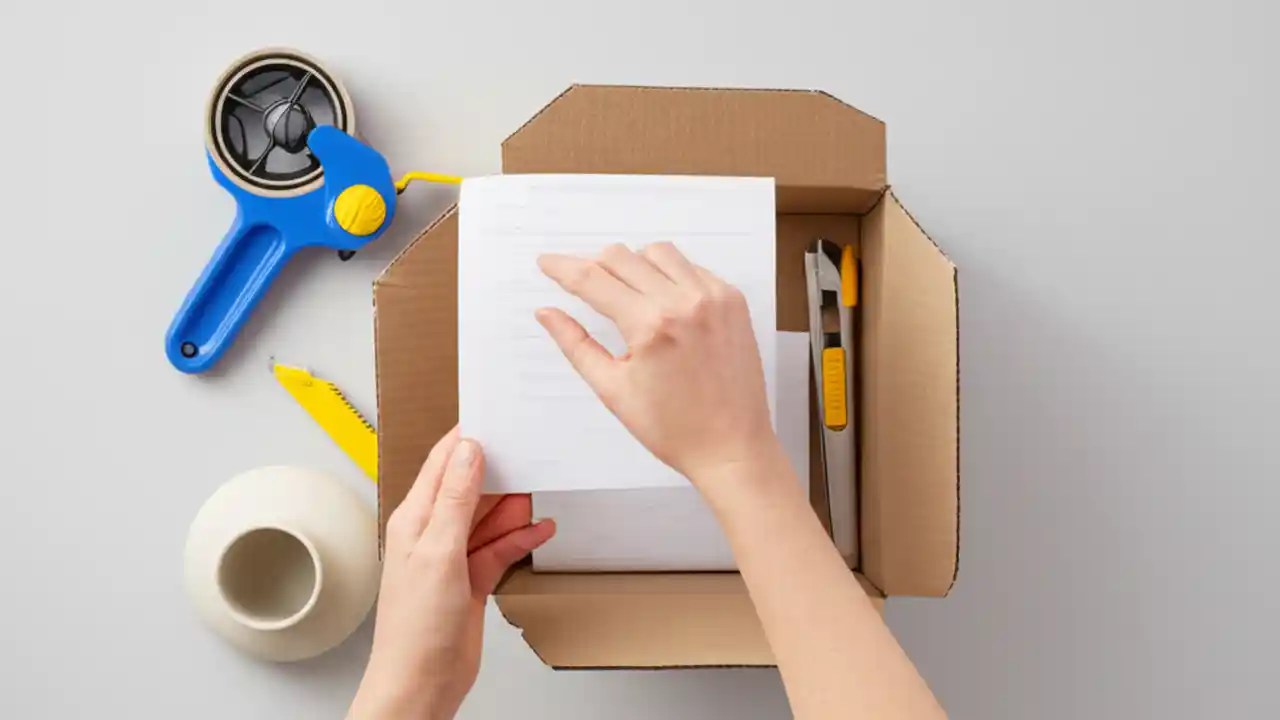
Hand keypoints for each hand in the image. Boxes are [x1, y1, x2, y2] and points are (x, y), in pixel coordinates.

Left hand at [350, 429, 555, 719]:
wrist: (421, 684)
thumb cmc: (414, 629)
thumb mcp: (440, 552)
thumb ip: (457, 500)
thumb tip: (468, 452)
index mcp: (415, 518)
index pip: (442, 463)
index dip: (468, 438)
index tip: (497, 418)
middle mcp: (433, 533)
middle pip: (470, 487)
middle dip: (500, 471)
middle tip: (531, 454)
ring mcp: (453, 557)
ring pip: (489, 518)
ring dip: (514, 507)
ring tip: (540, 491)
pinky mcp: (471, 580)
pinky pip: (499, 549)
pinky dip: (520, 539)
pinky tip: (540, 531)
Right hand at [536, 242, 777, 484]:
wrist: (732, 447)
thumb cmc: (675, 429)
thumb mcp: (613, 389)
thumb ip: (576, 344)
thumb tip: (547, 313)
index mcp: (650, 325)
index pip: (592, 279)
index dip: (562, 267)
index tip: (548, 262)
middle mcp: (684, 302)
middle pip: (622, 257)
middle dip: (594, 264)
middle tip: (581, 281)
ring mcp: (714, 297)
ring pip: (658, 252)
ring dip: (633, 262)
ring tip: (623, 290)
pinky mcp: (733, 301)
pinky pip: (693, 267)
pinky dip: (670, 273)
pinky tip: (661, 298)